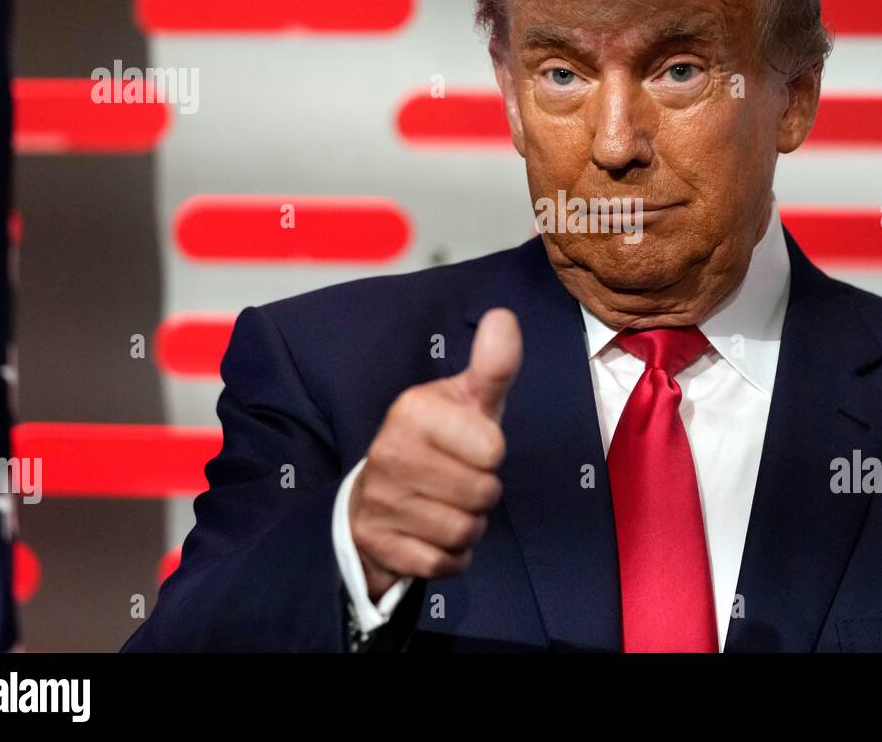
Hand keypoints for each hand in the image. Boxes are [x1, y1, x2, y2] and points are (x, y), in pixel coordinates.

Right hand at [349, 308, 521, 600]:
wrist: (379, 495)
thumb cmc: (439, 442)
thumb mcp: (468, 401)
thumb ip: (493, 366)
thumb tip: (505, 317)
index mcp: (413, 410)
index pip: (493, 449)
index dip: (492, 454)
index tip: (469, 447)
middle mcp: (388, 451)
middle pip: (482, 494)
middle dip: (483, 495)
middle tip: (459, 481)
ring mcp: (378, 500)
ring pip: (464, 531)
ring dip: (469, 527)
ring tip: (447, 506)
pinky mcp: (376, 543)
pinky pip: (443, 564)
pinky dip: (451, 557)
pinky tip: (432, 534)